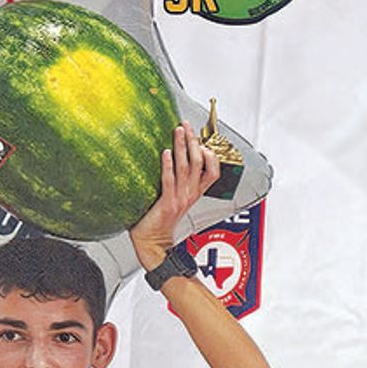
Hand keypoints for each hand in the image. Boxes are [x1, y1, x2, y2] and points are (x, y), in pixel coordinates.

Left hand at [129, 122, 218, 269]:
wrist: (153, 242)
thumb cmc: (159, 220)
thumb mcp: (175, 199)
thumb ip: (176, 182)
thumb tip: (169, 160)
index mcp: (195, 193)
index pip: (213, 170)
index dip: (210, 153)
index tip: (200, 137)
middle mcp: (190, 193)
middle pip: (199, 162)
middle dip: (194, 141)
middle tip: (187, 125)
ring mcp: (180, 198)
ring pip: (186, 167)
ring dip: (182, 147)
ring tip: (178, 131)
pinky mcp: (166, 203)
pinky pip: (169, 181)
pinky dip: (168, 165)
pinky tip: (165, 153)